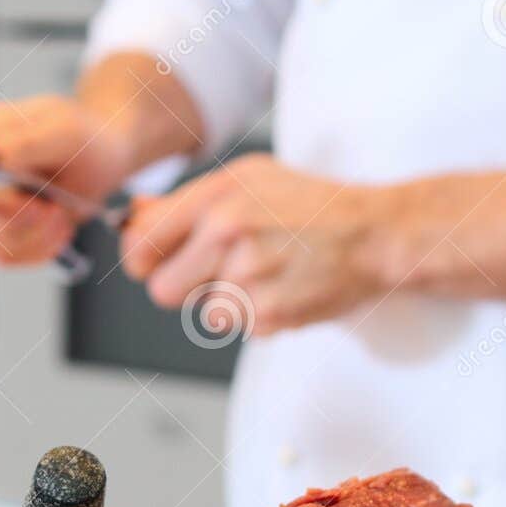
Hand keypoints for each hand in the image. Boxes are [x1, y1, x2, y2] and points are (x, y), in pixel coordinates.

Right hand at [0, 95, 133, 264]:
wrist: (99, 162)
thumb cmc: (76, 138)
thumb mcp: (61, 129)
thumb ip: (25, 140)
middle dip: (8, 213)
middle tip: (48, 207)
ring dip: (31, 233)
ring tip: (60, 214)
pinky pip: (7, 258)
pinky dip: (40, 248)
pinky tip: (60, 229)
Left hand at [120, 154, 400, 334]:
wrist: (375, 234)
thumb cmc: (310, 205)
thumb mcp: (248, 180)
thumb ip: (184, 202)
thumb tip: (130, 219)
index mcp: (216, 197)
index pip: (141, 244)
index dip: (143, 259)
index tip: (155, 261)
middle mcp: (227, 234)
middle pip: (162, 290)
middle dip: (185, 287)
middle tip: (219, 271)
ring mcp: (249, 276)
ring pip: (203, 313)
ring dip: (226, 302)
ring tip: (264, 274)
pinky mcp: (269, 313)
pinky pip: (238, 326)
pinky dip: (256, 315)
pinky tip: (282, 288)